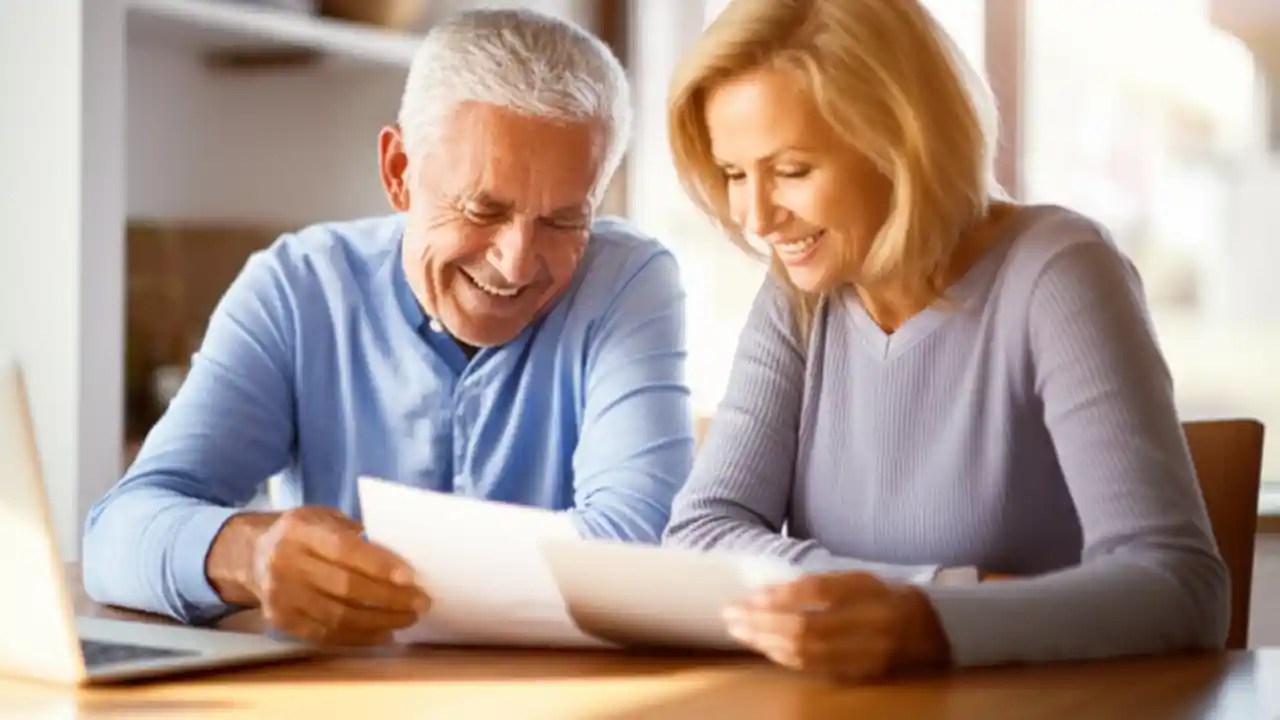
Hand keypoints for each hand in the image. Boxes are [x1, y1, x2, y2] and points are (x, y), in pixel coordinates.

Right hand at [207, 506, 429, 644]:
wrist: (250, 555)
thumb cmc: (302, 533)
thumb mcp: (323, 517)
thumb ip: (355, 533)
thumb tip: (398, 559)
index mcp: (299, 530)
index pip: (344, 549)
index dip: (378, 564)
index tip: (409, 577)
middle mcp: (285, 563)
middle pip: (344, 587)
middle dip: (388, 598)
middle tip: (420, 602)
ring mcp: (280, 596)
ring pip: (337, 616)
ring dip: (379, 621)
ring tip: (407, 619)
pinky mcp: (281, 621)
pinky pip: (326, 634)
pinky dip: (358, 637)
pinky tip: (383, 634)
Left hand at [723, 572, 949, 681]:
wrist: (931, 630)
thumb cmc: (883, 597)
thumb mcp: (857, 578)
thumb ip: (820, 584)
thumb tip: (768, 593)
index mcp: (869, 590)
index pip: (818, 590)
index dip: (781, 595)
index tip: (749, 596)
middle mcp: (870, 623)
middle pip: (806, 626)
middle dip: (762, 622)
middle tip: (731, 615)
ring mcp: (867, 653)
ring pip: (806, 652)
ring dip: (766, 642)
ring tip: (739, 630)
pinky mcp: (861, 674)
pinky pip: (814, 668)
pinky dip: (783, 657)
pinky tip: (763, 647)